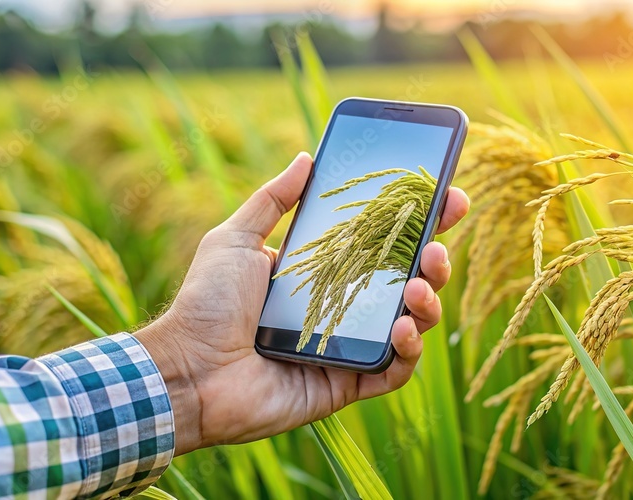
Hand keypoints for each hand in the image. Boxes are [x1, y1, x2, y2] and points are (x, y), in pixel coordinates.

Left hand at [135, 152, 469, 453]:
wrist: (186, 370)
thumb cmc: (205, 303)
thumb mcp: (236, 238)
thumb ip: (272, 200)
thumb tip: (306, 157)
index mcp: (324, 270)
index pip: (383, 242)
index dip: (420, 221)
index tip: (446, 197)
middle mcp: (343, 305)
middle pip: (408, 280)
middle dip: (434, 259)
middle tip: (436, 246)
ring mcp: (349, 344)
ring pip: (412, 323)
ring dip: (428, 301)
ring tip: (417, 286)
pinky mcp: (348, 383)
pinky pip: (395, 371)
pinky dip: (409, 351)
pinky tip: (402, 327)